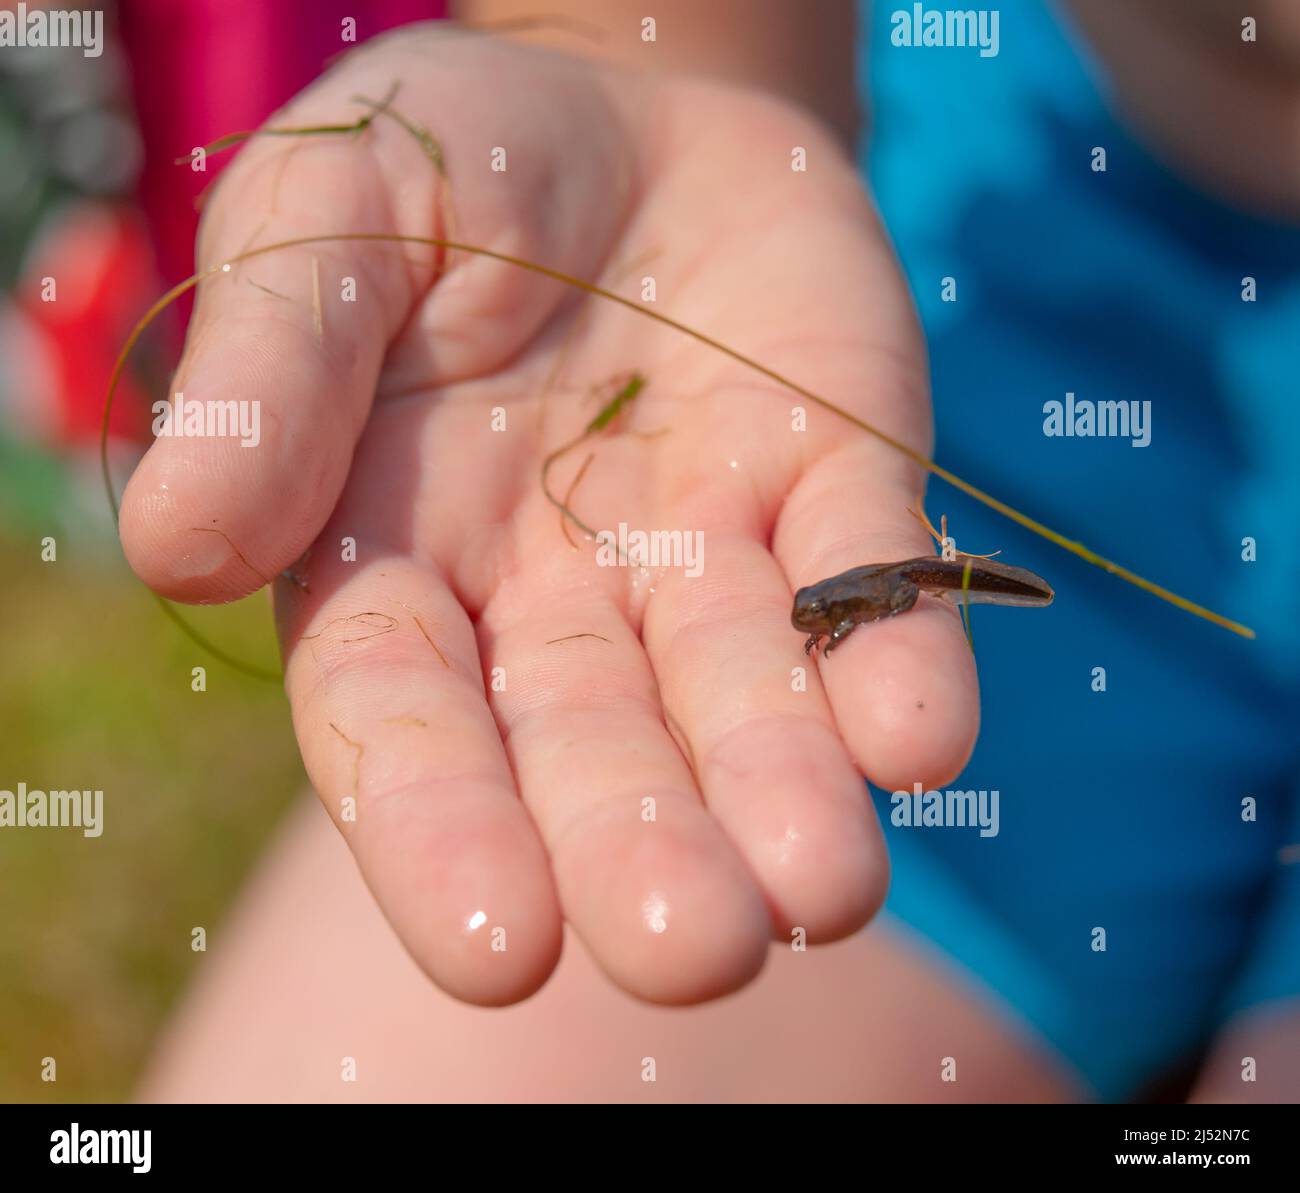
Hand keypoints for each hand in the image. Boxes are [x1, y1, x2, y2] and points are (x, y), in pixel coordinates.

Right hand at [120, 27, 978, 1005]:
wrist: (627, 106)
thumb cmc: (447, 168)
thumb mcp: (326, 216)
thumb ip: (271, 372)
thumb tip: (178, 542)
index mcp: (397, 560)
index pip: (403, 723)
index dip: (442, 831)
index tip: (500, 943)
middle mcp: (556, 598)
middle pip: (592, 750)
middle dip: (640, 851)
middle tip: (694, 951)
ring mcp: (706, 551)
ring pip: (745, 699)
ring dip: (788, 795)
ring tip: (823, 891)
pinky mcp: (837, 482)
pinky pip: (870, 577)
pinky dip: (896, 654)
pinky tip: (919, 737)